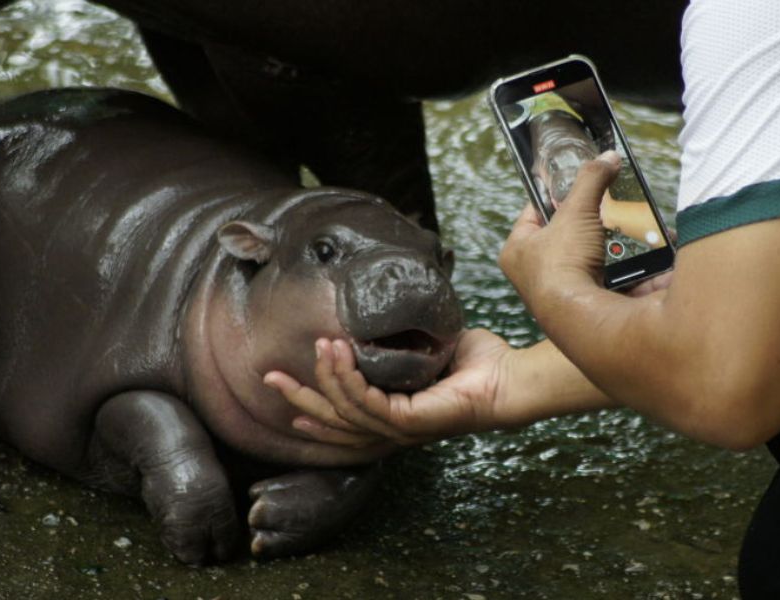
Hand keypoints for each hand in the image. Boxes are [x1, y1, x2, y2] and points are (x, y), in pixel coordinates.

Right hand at [263, 329, 512, 446]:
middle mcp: (393, 429)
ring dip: (326, 376)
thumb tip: (380, 315)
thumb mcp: (427, 348)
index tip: (283, 384)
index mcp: (393, 416)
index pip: (341, 419)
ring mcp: (401, 429)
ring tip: (319, 346)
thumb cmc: (477, 363)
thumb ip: (401, 340)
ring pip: (346, 410)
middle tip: (269, 377)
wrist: (510, 377)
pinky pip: (368, 402)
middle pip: (333, 422)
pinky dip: (348, 378)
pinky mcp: (412, 422)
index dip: (310, 406)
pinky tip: (339, 353)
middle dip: (299, 399)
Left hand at [500, 151, 620, 317]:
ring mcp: (561, 293)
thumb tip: (606, 158)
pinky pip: (613, 279)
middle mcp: (534, 275)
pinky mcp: (588, 306)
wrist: (579, 317)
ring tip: (631, 228)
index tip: (573, 185)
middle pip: (567, 237)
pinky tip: (645, 254)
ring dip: (614, 244)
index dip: (554, 196)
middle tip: (609, 208)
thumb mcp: (576, 211)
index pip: (534, 212)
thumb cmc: (561, 267)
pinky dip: (630, 268)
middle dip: (592, 222)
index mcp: (517, 250)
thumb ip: (591, 180)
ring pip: (592, 258)